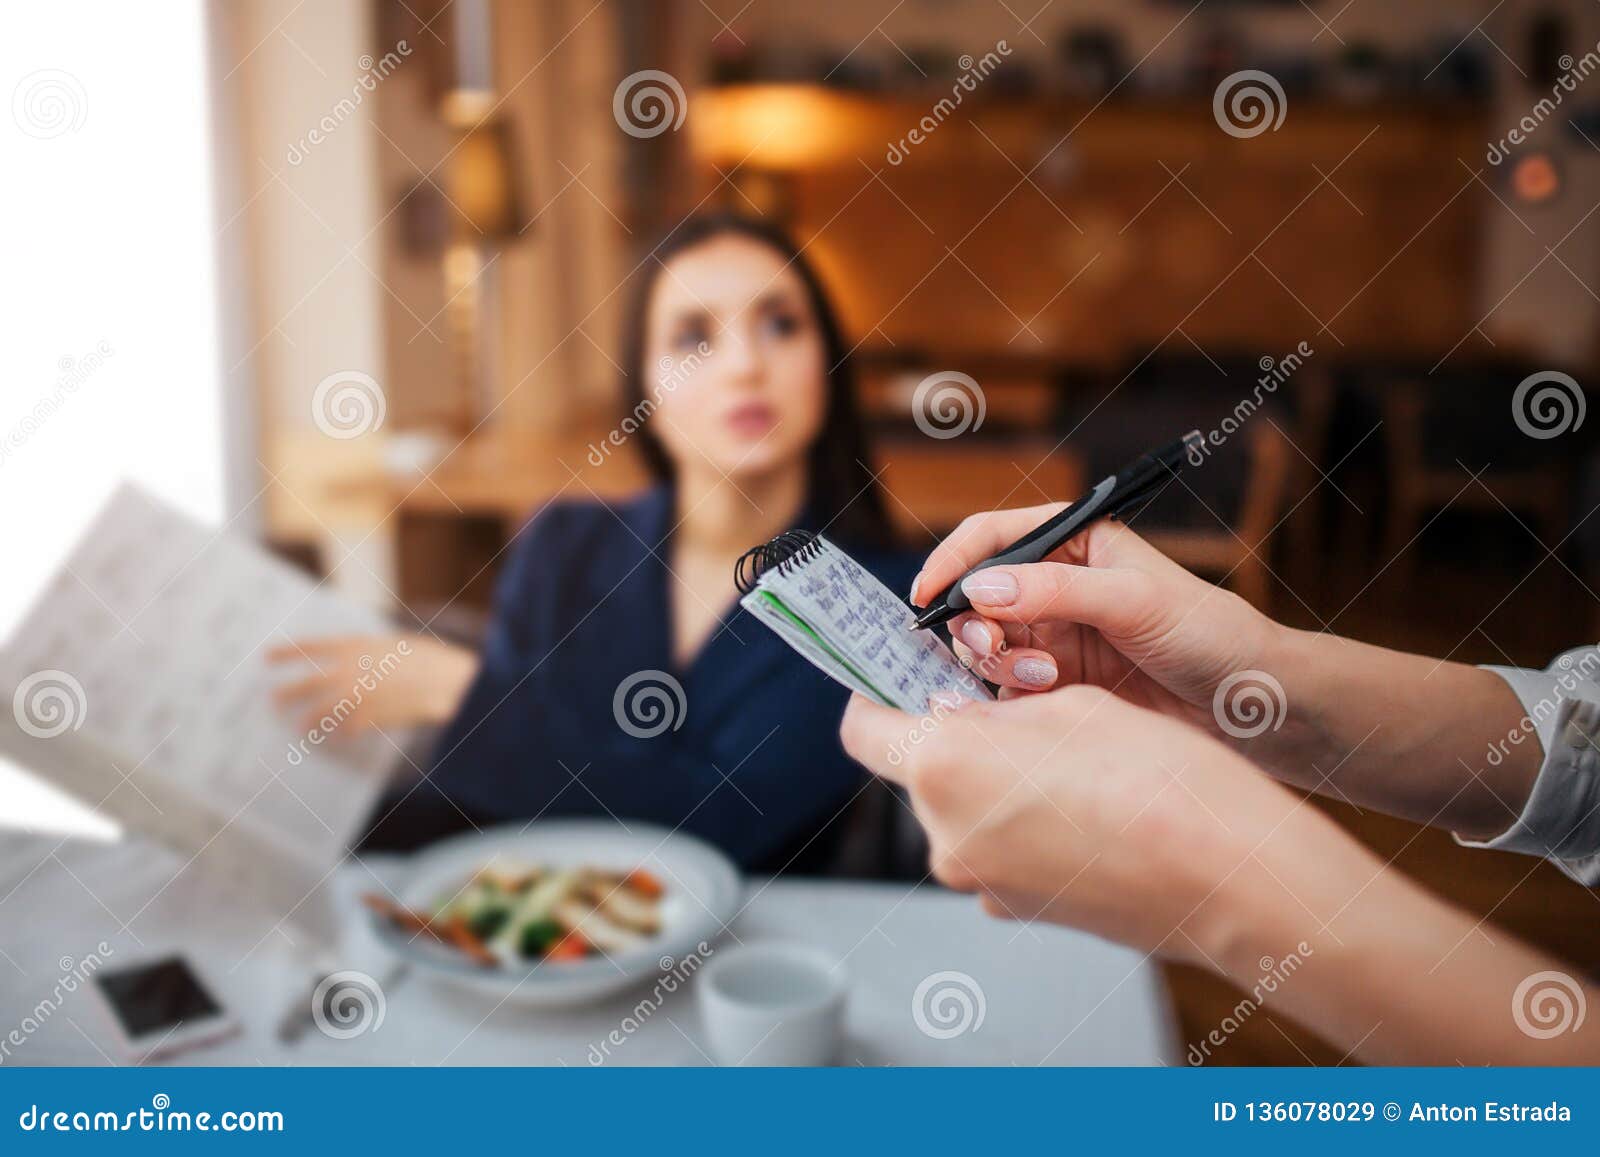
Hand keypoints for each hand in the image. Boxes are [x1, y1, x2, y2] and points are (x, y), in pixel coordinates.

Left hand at [267, 634, 477, 734]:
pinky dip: (340, 732)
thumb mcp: (393, 645)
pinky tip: (338, 737)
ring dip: (308, 720)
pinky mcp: (368, 719)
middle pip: (307, 684)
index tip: (266, 657)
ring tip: (301, 726)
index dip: (287, 652)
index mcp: (355, 646)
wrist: (447, 681)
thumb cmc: (427, 658)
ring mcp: (356, 697)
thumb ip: (368, 653)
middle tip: (273, 701)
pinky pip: (345, 728)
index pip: (311, 648)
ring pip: (320, 711)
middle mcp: (348, 671)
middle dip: (287, 692)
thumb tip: (352, 662)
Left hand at [841, 687, 1325, 964]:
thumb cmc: (1157, 778)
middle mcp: (945, 835)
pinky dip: (1020, 825)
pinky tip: (1081, 810)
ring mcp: (979, 882)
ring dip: (991, 784)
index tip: (895, 681)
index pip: (863, 731)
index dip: (873, 699)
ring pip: (961, 812)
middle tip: (1011, 714)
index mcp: (943, 768)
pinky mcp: (1015, 910)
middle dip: (953, 741)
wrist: (1228, 873)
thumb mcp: (1066, 705)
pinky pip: (997, 850)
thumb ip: (993, 711)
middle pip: (918, 774)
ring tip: (1064, 764)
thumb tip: (956, 718)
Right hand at [913, 507, 1275, 735]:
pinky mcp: (1056, 686)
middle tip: (995, 650)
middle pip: (975, 597)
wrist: (1249, 704)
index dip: (952, 561)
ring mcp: (1052, 637)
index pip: (991, 537)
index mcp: (1073, 542)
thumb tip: (980, 588)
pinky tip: (1043, 700)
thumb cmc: (1209, 632)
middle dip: (974, 625)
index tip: (926, 595)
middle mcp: (1053, 586)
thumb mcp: (1134, 600)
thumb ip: (1054, 590)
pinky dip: (1009, 697)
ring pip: (984, 646)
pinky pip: (1004, 690)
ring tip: (1043, 679)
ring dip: (998, 663)